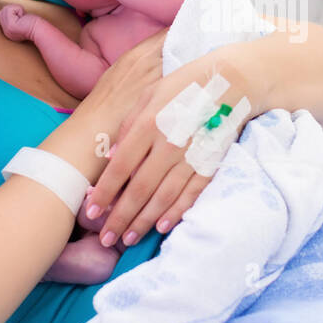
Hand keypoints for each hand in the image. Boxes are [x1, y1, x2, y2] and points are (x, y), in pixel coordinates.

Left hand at [86, 47, 257, 249]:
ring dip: (144, 221)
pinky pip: (190, 194)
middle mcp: (168, 144)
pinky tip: (161, 228)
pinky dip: (176, 213)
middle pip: (140, 189)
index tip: (91, 213)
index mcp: (148, 125)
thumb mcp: (149, 95)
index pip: (120, 167)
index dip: (104, 193)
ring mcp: (191, 157)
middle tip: (106, 239)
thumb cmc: (183, 86)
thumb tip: (111, 159)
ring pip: (163, 197)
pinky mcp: (210, 164)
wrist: (231, 82)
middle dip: (120, 217)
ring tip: (128, 239)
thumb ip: (128, 126)